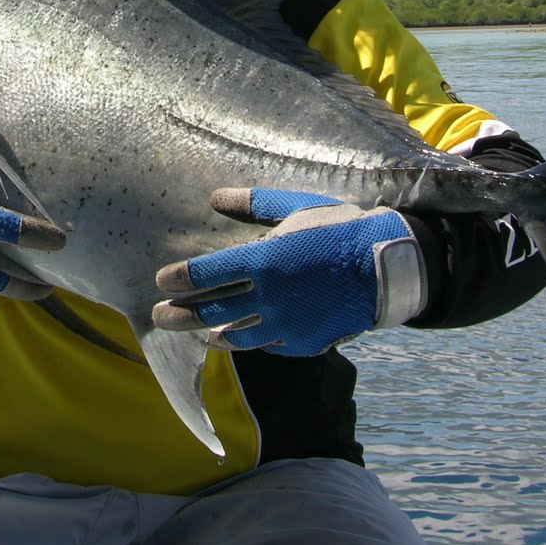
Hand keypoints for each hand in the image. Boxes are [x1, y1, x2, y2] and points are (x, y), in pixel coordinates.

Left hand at [152, 189, 425, 354]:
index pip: (206, 275)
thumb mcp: (295, 207)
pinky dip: (255, 341)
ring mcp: (286, 326)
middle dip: (180, 315)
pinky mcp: (305, 343)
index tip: (162, 282)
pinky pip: (271, 346)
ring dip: (213, 334)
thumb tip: (216, 198)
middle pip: (212, 311)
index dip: (180, 280)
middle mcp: (268, 298)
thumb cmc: (339, 228)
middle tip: (158, 317)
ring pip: (238, 336)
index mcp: (262, 261)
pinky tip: (246, 338)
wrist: (387, 266)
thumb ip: (253, 204)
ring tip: (201, 335)